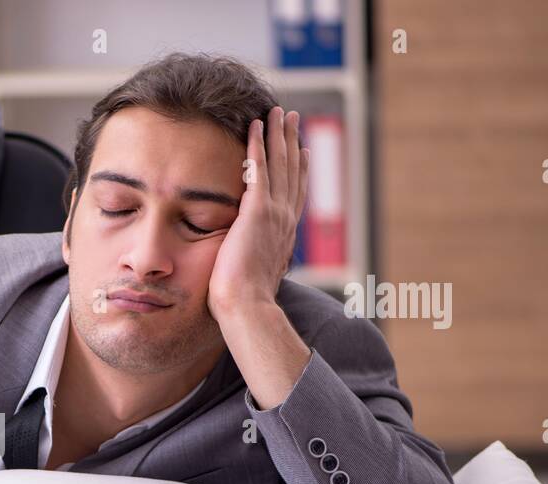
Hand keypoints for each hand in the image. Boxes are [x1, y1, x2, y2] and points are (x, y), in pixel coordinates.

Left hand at [207, 105, 309, 322]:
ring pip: (278, 164)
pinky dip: (258, 144)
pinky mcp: (256, 211)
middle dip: (292, 141)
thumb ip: (258, 263)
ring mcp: (273, 213)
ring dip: (278, 134)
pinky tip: (256, 125)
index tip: (301, 150)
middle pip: (291, 171)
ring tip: (277, 111)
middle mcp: (285, 219)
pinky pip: (258, 169)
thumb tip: (252, 267)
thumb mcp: (257, 277)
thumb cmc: (246, 302)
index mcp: (285, 234)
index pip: (294, 194)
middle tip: (292, 117)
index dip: (299, 169)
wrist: (247, 307)